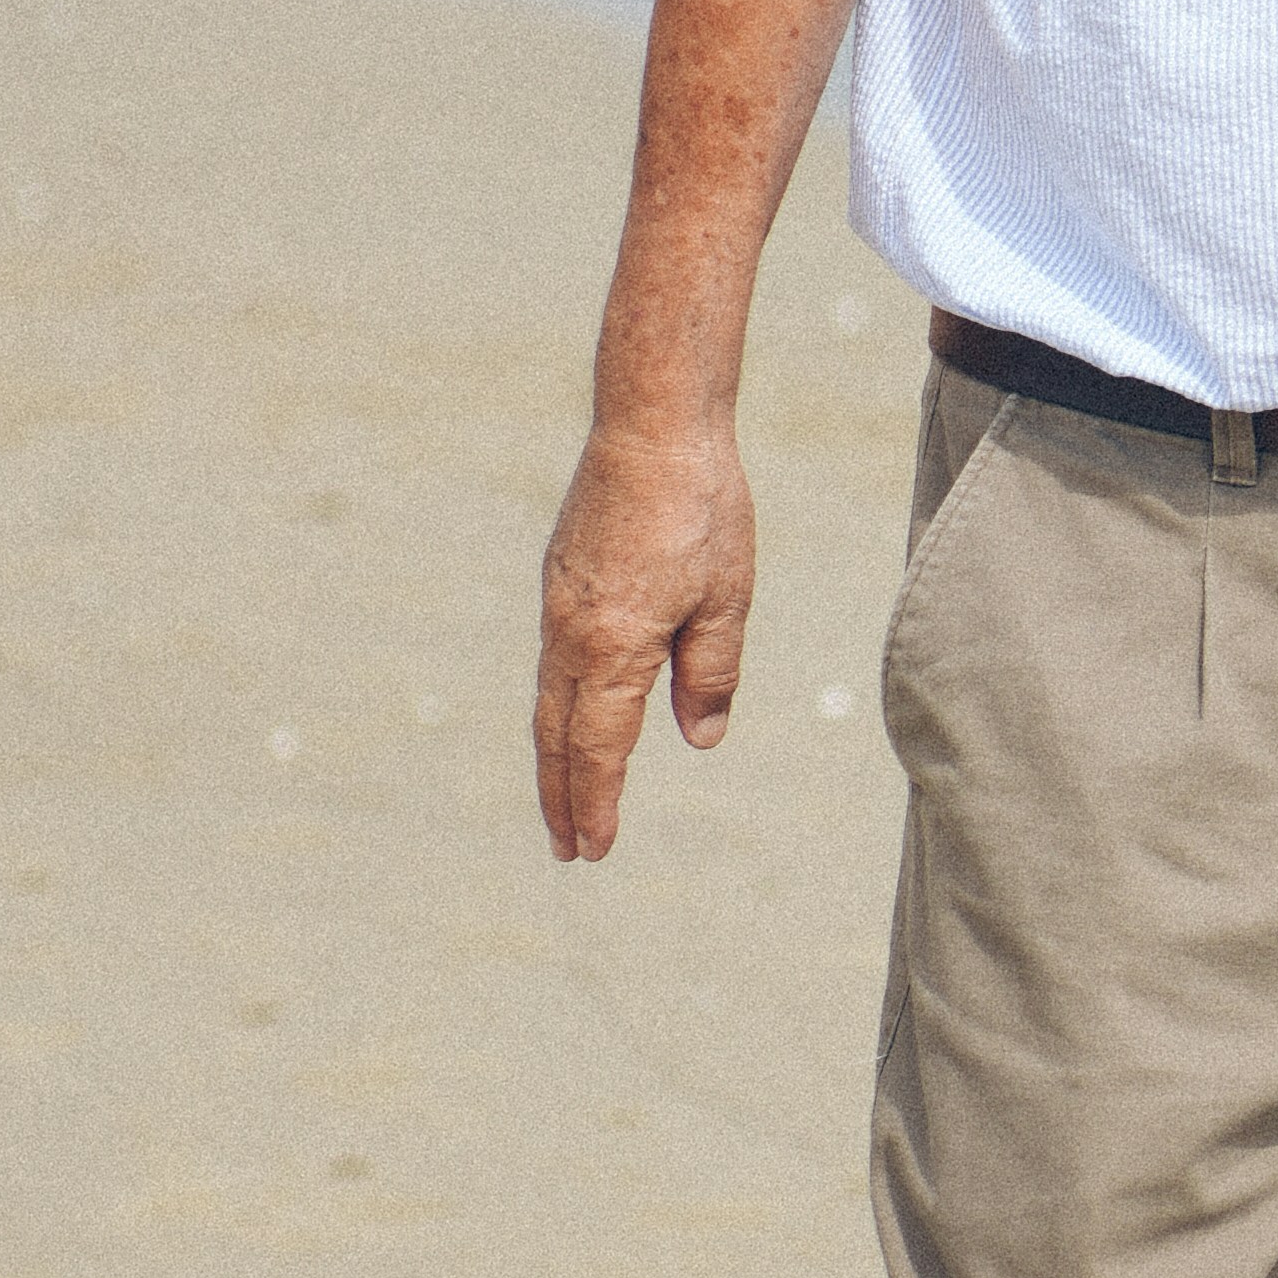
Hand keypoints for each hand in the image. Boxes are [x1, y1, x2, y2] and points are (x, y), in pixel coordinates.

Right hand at [536, 414, 759, 861]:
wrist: (650, 427)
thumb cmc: (701, 510)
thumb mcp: (727, 600)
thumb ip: (711, 676)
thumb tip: (698, 740)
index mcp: (615, 647)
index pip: (600, 748)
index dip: (597, 803)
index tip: (595, 850)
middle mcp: (571, 635)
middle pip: (558, 736)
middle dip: (563, 797)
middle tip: (567, 849)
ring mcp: (557, 607)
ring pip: (549, 701)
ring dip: (554, 757)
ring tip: (563, 800)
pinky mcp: (559, 580)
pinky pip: (552, 663)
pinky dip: (557, 708)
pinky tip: (573, 718)